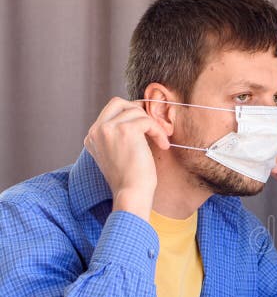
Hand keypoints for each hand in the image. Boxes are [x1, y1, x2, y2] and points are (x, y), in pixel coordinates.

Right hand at [84, 97, 169, 219]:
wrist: (132, 194)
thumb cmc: (130, 180)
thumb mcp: (118, 154)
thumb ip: (118, 137)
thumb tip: (137, 118)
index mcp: (92, 136)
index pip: (111, 112)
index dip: (131, 116)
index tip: (146, 128)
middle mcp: (97, 130)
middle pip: (119, 102)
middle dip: (139, 112)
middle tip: (153, 127)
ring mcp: (108, 129)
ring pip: (136, 110)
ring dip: (152, 124)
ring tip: (160, 141)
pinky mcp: (125, 130)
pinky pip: (147, 120)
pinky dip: (159, 131)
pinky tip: (163, 145)